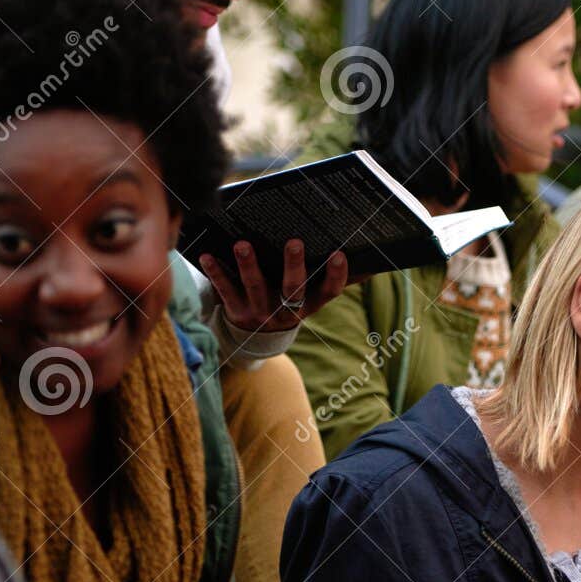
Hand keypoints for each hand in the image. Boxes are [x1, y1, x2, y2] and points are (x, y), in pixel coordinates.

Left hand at [199, 238, 351, 333]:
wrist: (255, 339)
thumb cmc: (287, 304)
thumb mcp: (311, 298)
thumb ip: (332, 281)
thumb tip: (372, 264)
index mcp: (308, 305)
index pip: (328, 293)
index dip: (336, 276)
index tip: (339, 255)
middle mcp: (286, 312)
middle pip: (293, 290)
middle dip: (294, 267)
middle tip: (295, 242)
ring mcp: (260, 313)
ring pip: (256, 288)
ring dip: (249, 266)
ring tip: (243, 244)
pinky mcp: (236, 313)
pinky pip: (225, 292)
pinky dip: (216, 273)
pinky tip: (207, 255)